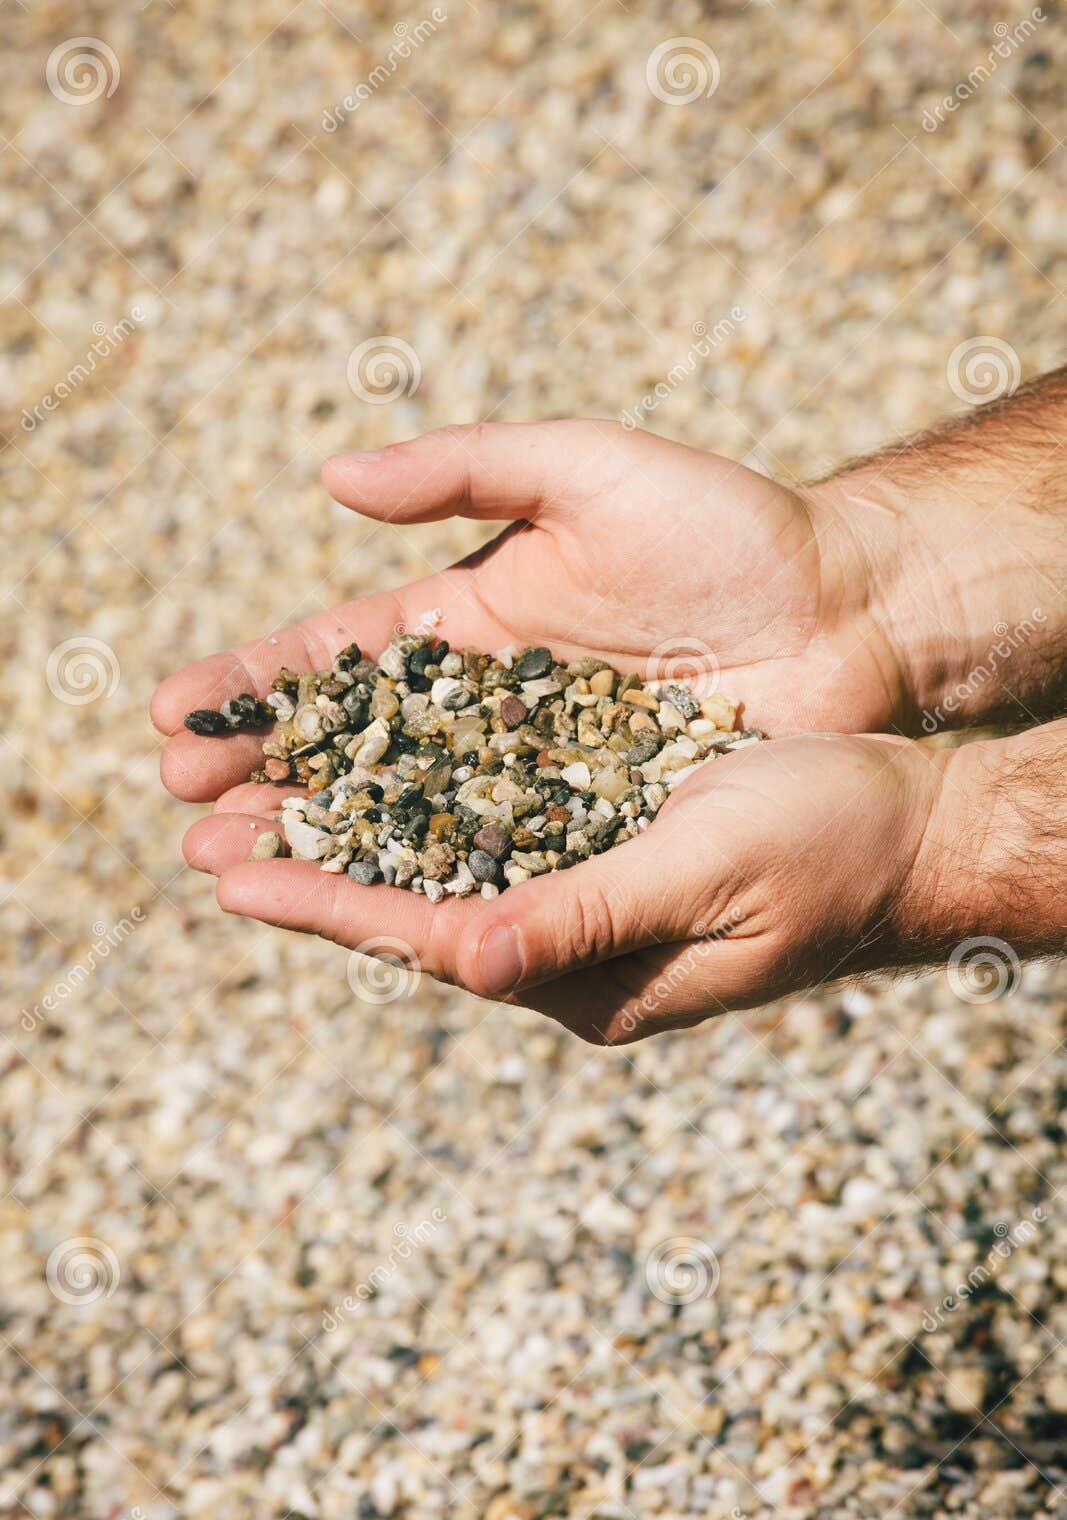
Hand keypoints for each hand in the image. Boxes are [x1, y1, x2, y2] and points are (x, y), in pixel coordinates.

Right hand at [152, 419, 907, 811]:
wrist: (848, 612)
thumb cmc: (726, 529)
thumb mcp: (590, 469)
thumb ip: (465, 466)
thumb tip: (329, 480)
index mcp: (467, 613)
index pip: (336, 652)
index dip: (254, 682)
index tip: (172, 711)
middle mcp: (484, 700)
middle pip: (350, 745)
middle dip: (262, 775)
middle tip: (182, 811)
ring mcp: (531, 770)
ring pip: (404, 811)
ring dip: (317, 837)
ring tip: (231, 867)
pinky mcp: (585, 824)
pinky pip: (490, 857)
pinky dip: (421, 878)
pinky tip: (358, 905)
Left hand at [176, 727, 943, 1043]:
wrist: (903, 823)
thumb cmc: (824, 849)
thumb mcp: (704, 873)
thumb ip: (584, 915)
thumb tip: (466, 960)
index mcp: (588, 978)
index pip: (431, 939)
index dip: (329, 903)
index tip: (231, 875)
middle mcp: (568, 945)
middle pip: (411, 905)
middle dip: (309, 866)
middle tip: (196, 828)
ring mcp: (579, 894)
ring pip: (436, 859)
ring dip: (347, 824)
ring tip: (250, 791)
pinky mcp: (595, 840)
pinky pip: (485, 820)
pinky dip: (418, 790)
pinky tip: (363, 760)